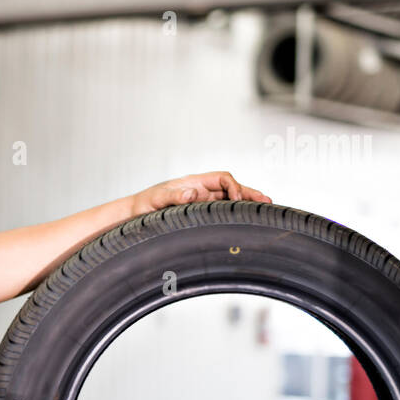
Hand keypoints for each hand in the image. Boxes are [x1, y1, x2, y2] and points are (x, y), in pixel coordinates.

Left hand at [130, 171, 271, 216]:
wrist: (132, 216)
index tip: (237, 200)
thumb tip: (192, 194)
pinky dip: (234, 214)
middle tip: (266, 202)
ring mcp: (201, 203)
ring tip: (264, 209)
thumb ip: (173, 197)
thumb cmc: (143, 206)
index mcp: (193, 183)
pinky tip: (244, 221)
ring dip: (245, 204)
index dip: (233, 187)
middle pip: (231, 188)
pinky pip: (221, 212)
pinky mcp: (199, 215)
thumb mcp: (156, 200)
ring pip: (229, 200)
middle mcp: (200, 191)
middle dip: (248, 194)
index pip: (222, 178)